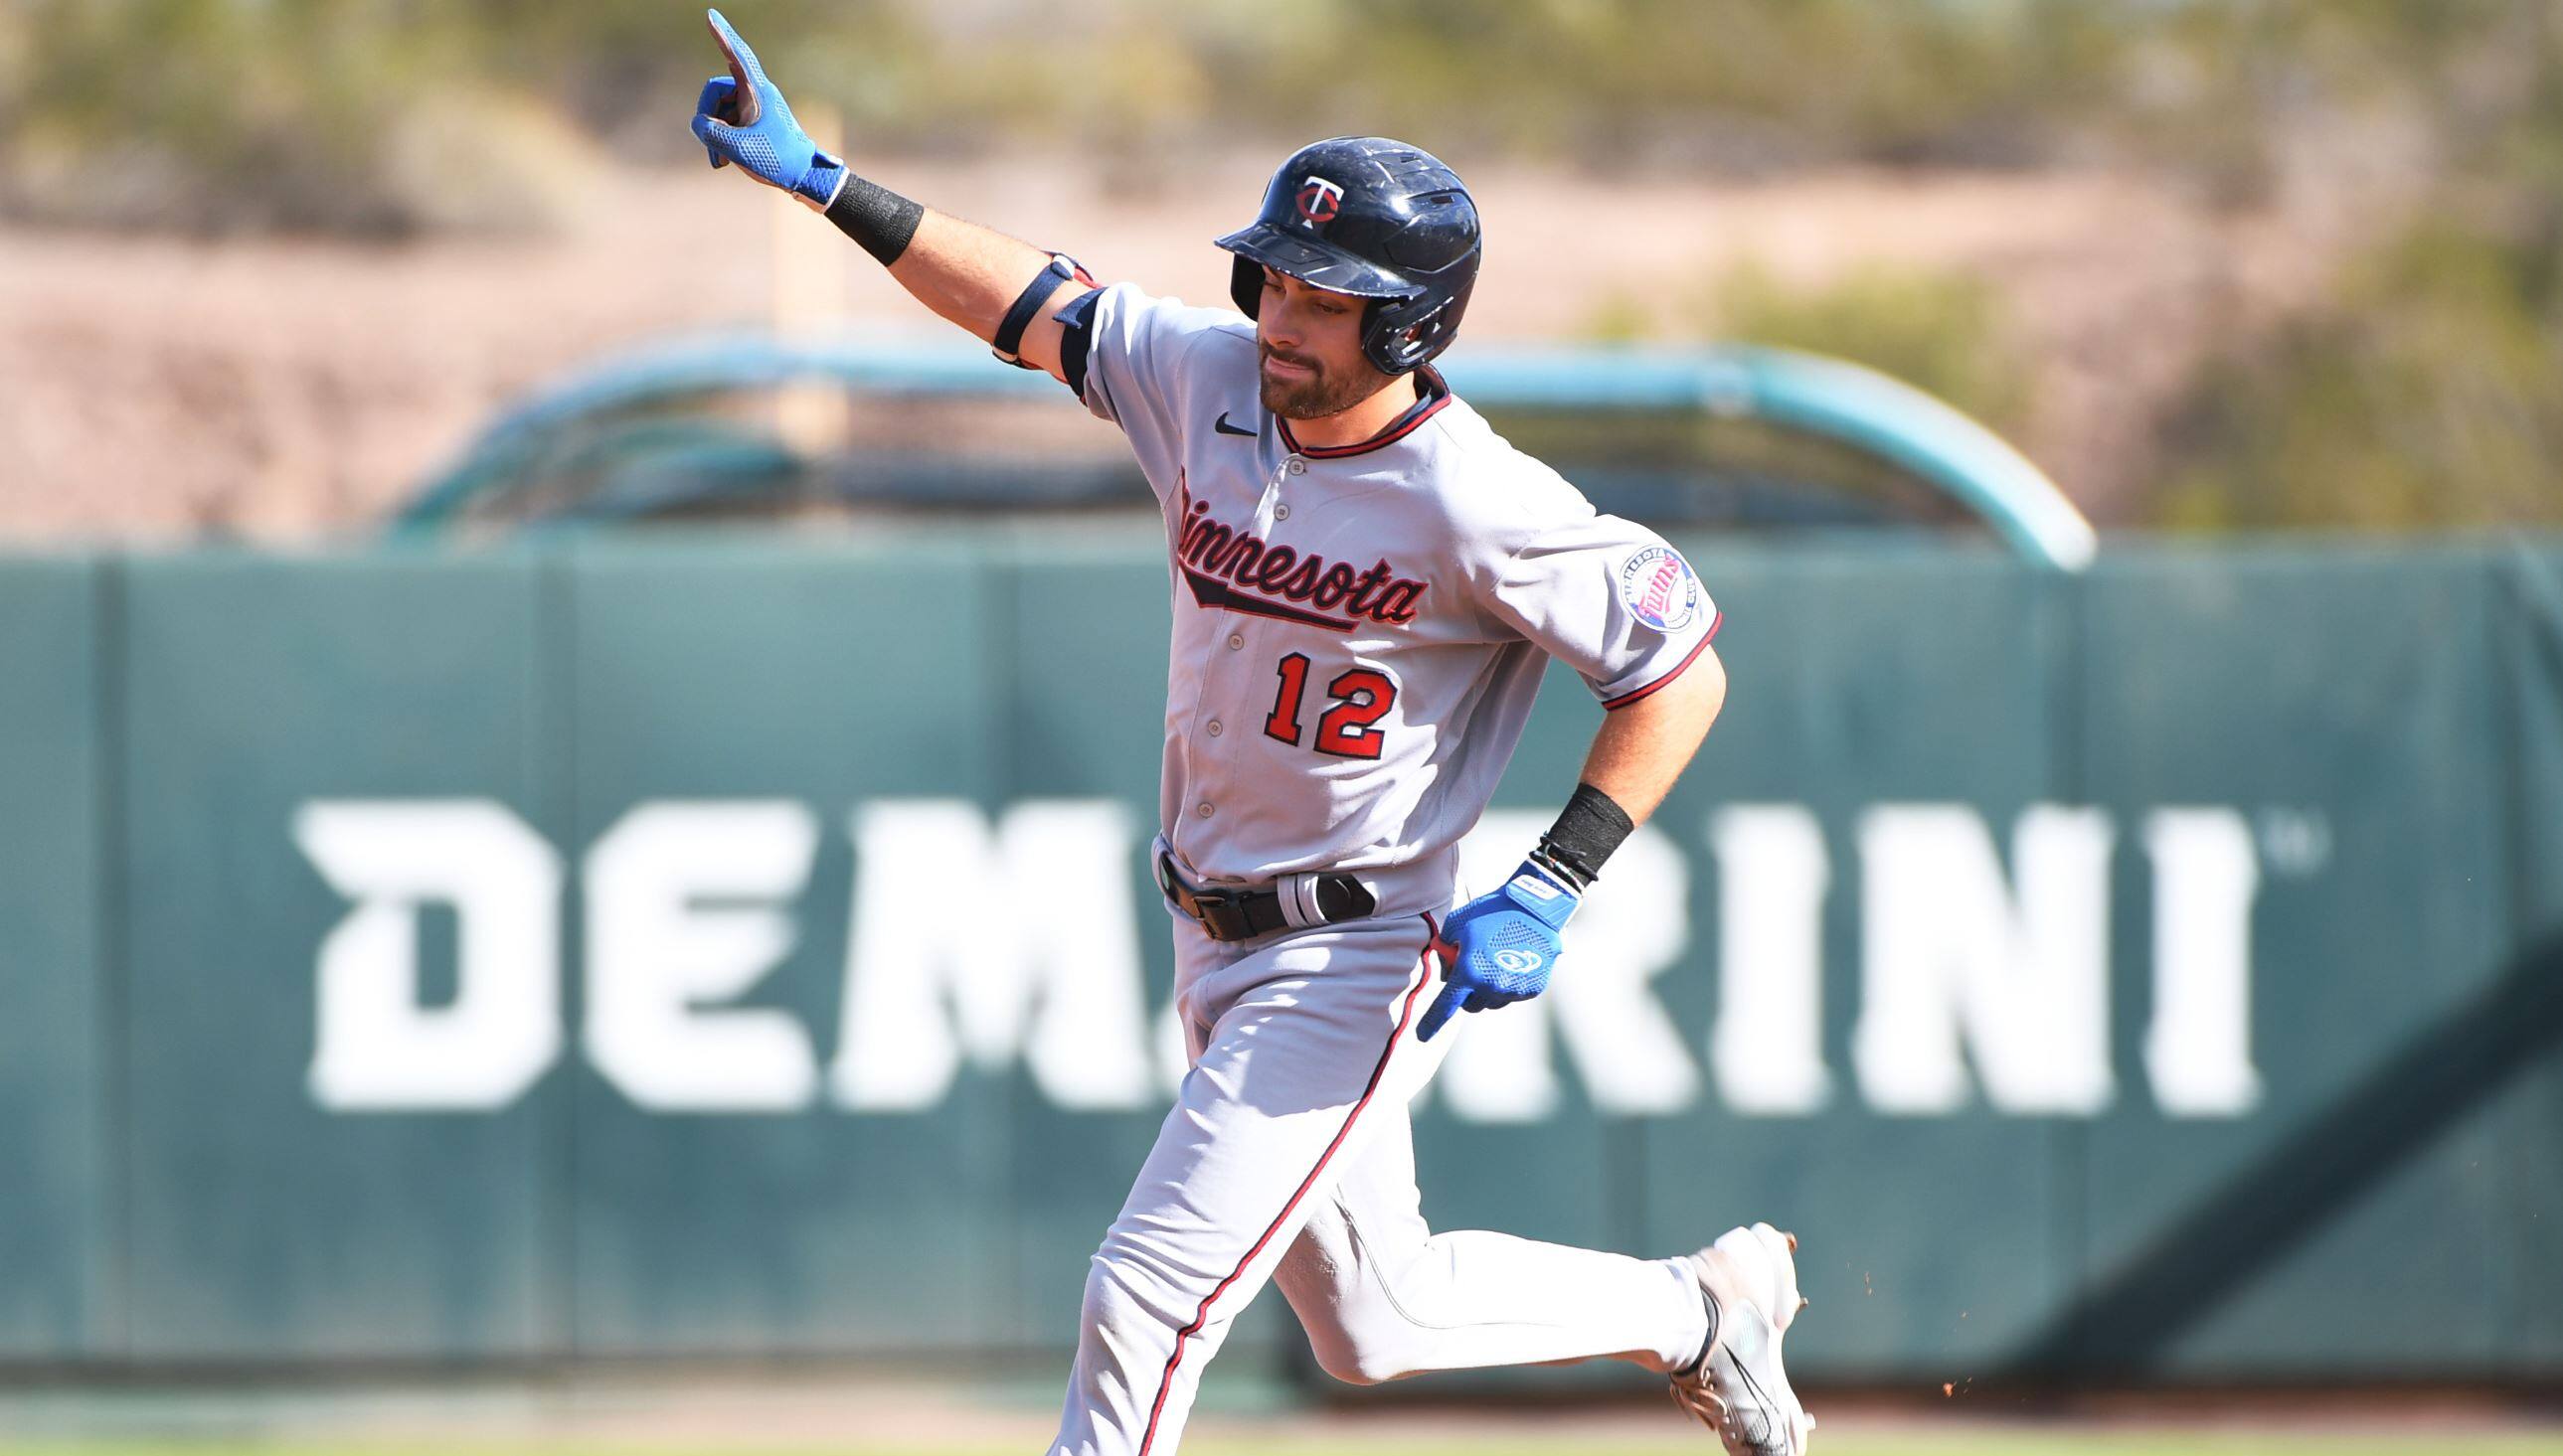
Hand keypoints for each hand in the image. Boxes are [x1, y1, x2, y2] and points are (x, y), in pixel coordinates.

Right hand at [691, 9, 848, 208]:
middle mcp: (756, 94)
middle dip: (707, 117)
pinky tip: (725, 161)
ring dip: (714, 134)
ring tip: (722, 160)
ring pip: (719, 109)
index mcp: (758, 92)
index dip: (722, 36)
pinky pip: (726, 121)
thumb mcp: (737, 148)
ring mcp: (754, 107)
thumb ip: (709, 131)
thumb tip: (699, 122)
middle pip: (715, 90)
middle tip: (712, 145)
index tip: (710, 15)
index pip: (738, 56)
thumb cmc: (777, 160)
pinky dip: (722, 139)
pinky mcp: (752, 120)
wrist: (805, 177)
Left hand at [1417, 860, 1580, 1040]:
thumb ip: (1446, 950)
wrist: (1534, 907)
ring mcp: (1513, 990)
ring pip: (1492, 1003)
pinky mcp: (1532, 989)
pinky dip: (1509, 984)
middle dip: (1467, 993)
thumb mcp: (1458, 924)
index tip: (1422, 1036)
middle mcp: (1490, 986)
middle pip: (1470, 1006)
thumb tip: (1445, 972)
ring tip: (1497, 960)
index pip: (1444, 1007)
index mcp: (1468, 972)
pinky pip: (1512, 995)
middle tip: (1473, 969)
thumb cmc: (1491, 911)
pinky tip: (1514, 961)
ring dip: (1489, 990)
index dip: (1431, 1023)